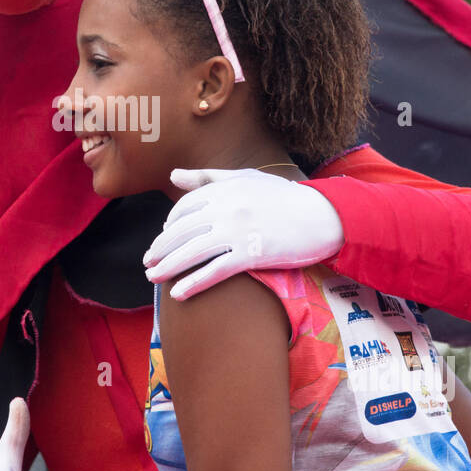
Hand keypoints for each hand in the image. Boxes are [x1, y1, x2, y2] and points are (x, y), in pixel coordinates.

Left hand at [143, 168, 343, 300]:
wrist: (324, 215)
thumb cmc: (285, 197)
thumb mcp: (246, 179)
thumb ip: (207, 178)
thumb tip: (173, 176)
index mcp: (224, 189)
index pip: (184, 209)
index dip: (169, 226)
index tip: (162, 239)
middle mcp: (227, 208)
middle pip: (183, 231)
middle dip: (160, 248)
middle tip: (147, 262)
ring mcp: (239, 231)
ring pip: (193, 251)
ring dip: (169, 267)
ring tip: (153, 278)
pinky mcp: (253, 254)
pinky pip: (216, 271)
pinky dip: (194, 283)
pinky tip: (179, 294)